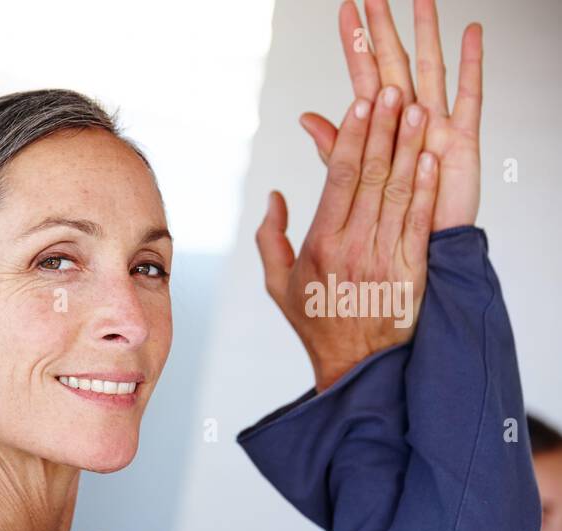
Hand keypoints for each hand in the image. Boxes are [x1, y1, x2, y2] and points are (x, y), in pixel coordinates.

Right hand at [257, 86, 437, 391]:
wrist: (354, 365)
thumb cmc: (315, 320)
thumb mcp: (278, 283)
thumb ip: (270, 237)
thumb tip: (274, 195)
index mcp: (319, 246)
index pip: (337, 180)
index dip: (351, 138)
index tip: (360, 106)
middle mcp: (352, 248)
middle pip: (369, 176)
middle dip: (382, 130)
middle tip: (391, 93)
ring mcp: (384, 259)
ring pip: (397, 192)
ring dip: (408, 147)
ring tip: (415, 111)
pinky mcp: (412, 271)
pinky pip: (419, 220)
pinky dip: (424, 187)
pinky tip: (429, 158)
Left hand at [299, 0, 481, 230]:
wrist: (417, 260)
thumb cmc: (384, 226)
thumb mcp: (350, 189)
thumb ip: (334, 151)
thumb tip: (305, 118)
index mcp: (378, 132)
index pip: (364, 77)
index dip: (356, 44)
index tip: (346, 9)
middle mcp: (407, 123)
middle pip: (395, 64)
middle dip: (384, 28)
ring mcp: (436, 128)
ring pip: (429, 70)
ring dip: (425, 34)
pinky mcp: (462, 142)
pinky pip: (469, 96)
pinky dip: (471, 65)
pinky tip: (469, 33)